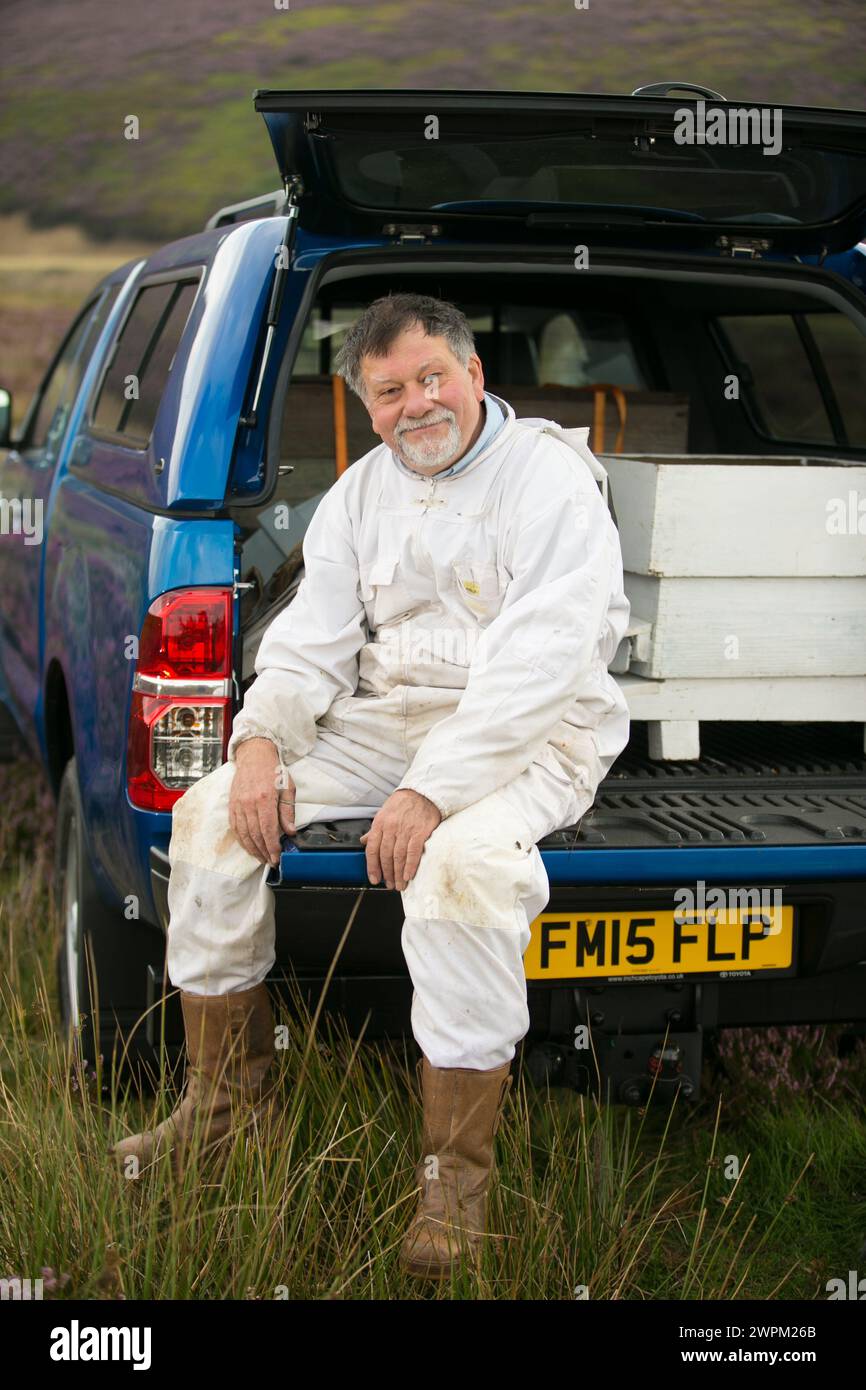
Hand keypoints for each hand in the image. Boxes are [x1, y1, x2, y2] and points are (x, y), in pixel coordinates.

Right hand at [229, 739, 295, 866]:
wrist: (254, 756)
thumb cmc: (273, 770)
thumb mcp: (288, 788)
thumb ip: (288, 811)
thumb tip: (290, 832)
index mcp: (265, 798)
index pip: (268, 830)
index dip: (272, 847)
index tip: (277, 857)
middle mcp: (249, 803)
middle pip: (255, 835)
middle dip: (264, 852)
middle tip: (271, 862)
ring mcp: (238, 805)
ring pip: (244, 834)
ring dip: (253, 849)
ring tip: (262, 858)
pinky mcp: (232, 805)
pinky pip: (235, 827)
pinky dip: (242, 840)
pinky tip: (249, 846)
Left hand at [359, 789, 441, 890]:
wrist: (423, 792)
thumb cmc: (403, 803)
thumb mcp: (384, 813)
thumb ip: (374, 830)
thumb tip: (364, 841)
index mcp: (379, 823)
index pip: (372, 849)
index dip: (372, 867)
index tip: (374, 879)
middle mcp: (390, 827)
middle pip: (385, 856)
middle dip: (387, 873)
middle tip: (389, 885)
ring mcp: (405, 830)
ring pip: (398, 857)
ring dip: (398, 874)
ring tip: (399, 885)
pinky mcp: (419, 832)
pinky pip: (413, 852)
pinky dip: (410, 866)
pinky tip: (408, 875)